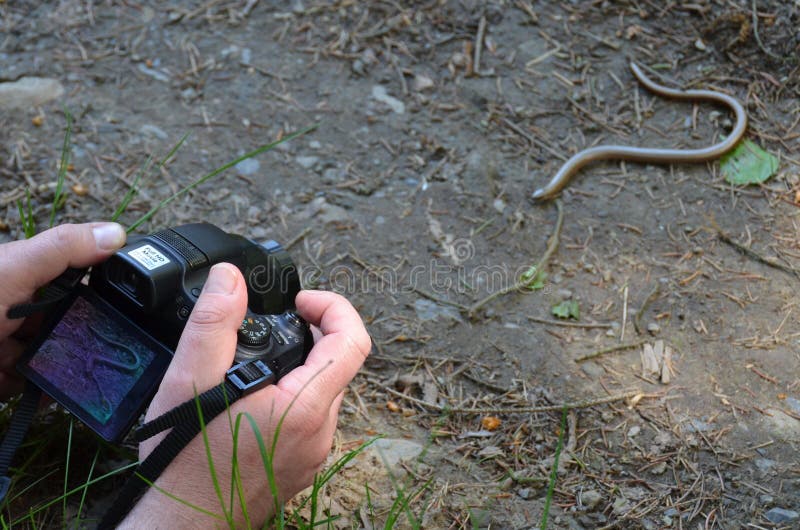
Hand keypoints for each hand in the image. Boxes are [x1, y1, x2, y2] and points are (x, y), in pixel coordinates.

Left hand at [0, 223, 126, 398]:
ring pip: (49, 355)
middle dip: (78, 332)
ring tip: (60, 363)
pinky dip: (33, 387)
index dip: (94, 286)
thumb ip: (63, 249)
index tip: (120, 298)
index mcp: (17, 275)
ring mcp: (3, 345)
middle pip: (63, 319)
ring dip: (58, 363)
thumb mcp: (10, 270)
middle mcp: (13, 308)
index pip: (69, 275)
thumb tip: (118, 232)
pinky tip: (31, 383)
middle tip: (95, 341)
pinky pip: (29, 384)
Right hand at [122, 264, 370, 527]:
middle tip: (273, 324)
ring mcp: (312, 453)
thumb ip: (215, 322)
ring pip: (324, 391)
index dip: (333, 307)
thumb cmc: (186, 464)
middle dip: (312, 333)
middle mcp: (320, 432)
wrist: (182, 527)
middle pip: (339, 364)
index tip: (299, 302)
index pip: (353, 341)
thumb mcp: (191, 380)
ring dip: (300, 365)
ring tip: (256, 359)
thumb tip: (231, 278)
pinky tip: (251, 396)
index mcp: (305, 407)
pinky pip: (309, 417)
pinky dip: (291, 394)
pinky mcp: (299, 466)